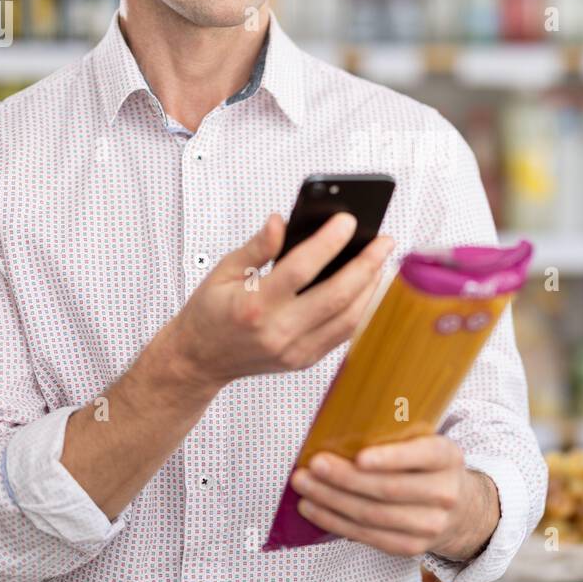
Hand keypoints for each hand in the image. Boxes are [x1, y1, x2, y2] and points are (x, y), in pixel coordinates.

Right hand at [140, 211, 394, 395]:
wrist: (199, 360)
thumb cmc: (209, 313)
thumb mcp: (223, 271)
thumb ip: (257, 246)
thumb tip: (281, 221)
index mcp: (253, 306)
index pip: (300, 268)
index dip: (328, 242)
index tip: (347, 220)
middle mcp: (277, 332)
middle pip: (336, 295)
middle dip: (366, 264)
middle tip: (383, 240)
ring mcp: (293, 351)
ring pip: (348, 318)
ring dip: (371, 287)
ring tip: (381, 261)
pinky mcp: (304, 360)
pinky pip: (343, 334)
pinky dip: (361, 308)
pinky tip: (368, 287)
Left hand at [291, 435, 495, 558]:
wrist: (461, 509)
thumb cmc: (429, 467)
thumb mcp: (428, 443)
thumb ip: (399, 435)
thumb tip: (342, 426)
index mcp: (448, 457)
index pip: (422, 457)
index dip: (390, 458)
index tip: (359, 456)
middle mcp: (444, 493)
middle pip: (389, 489)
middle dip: (345, 478)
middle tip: (313, 465)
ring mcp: (430, 525)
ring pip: (373, 515)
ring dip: (331, 501)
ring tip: (304, 486)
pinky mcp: (411, 547)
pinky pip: (367, 536)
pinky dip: (335, 522)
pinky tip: (313, 508)